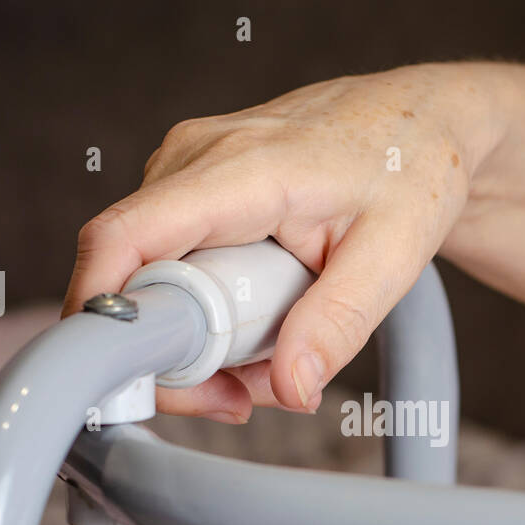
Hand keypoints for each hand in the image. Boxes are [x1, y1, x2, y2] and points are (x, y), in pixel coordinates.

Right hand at [62, 63, 499, 422]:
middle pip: (133, 279)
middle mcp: (192, 160)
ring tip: (275, 361)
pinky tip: (263, 328)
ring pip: (153, 283)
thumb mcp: (393, 257)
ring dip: (202, 343)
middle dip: (180, 358)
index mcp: (238, 168)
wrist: (420, 125)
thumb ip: (338, 325)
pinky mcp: (191, 191)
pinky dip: (209, 316)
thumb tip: (292, 390)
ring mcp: (186, 172)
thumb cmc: (410, 171)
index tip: (127, 381)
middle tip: (245, 399)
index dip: (103, 315)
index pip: (124, 239)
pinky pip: (173, 268)